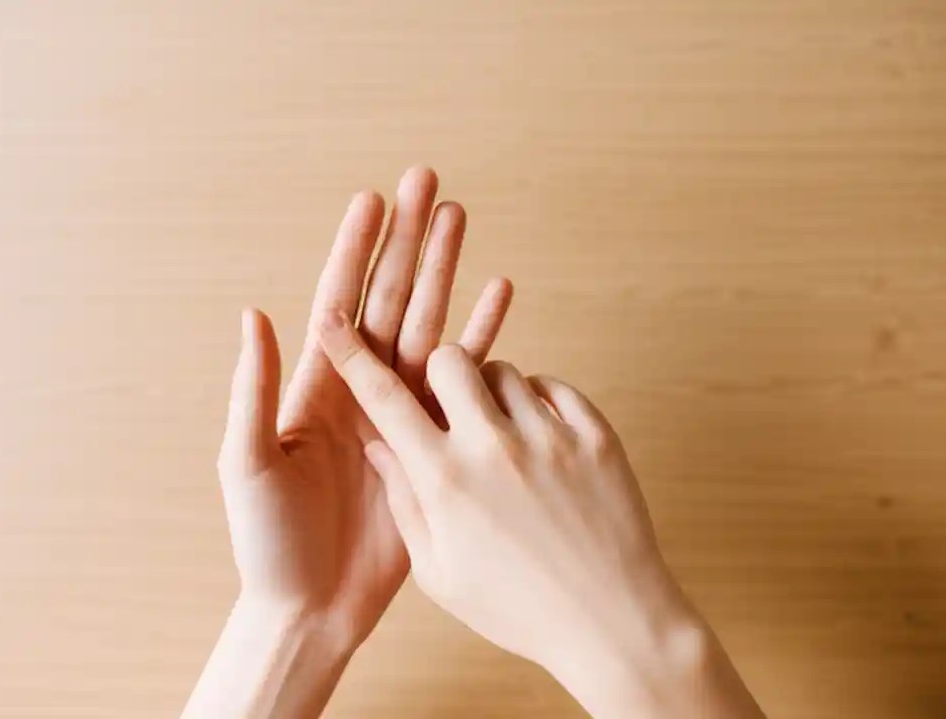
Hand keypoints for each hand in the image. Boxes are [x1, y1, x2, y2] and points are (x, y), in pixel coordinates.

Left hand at [185, 167, 512, 717]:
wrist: (312, 608)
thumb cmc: (267, 542)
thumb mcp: (248, 464)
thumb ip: (254, 390)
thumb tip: (254, 314)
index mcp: (313, 386)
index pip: (338, 301)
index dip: (355, 251)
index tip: (375, 199)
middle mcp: (357, 389)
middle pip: (389, 299)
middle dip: (407, 242)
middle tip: (427, 183)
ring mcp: (397, 412)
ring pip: (428, 327)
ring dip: (445, 273)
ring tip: (462, 219)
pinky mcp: (431, 443)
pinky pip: (459, 380)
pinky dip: (480, 338)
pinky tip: (498, 296)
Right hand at [316, 314, 764, 718]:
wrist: (613, 624)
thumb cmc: (517, 609)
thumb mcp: (440, 573)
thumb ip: (404, 503)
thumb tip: (378, 445)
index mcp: (444, 482)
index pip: (383, 399)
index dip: (351, 354)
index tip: (332, 322)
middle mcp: (493, 448)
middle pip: (446, 359)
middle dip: (436, 372)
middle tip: (445, 404)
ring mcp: (549, 438)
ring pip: (502, 368)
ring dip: (489, 390)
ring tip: (497, 433)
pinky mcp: (594, 436)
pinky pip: (551, 386)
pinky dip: (536, 400)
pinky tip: (535, 438)